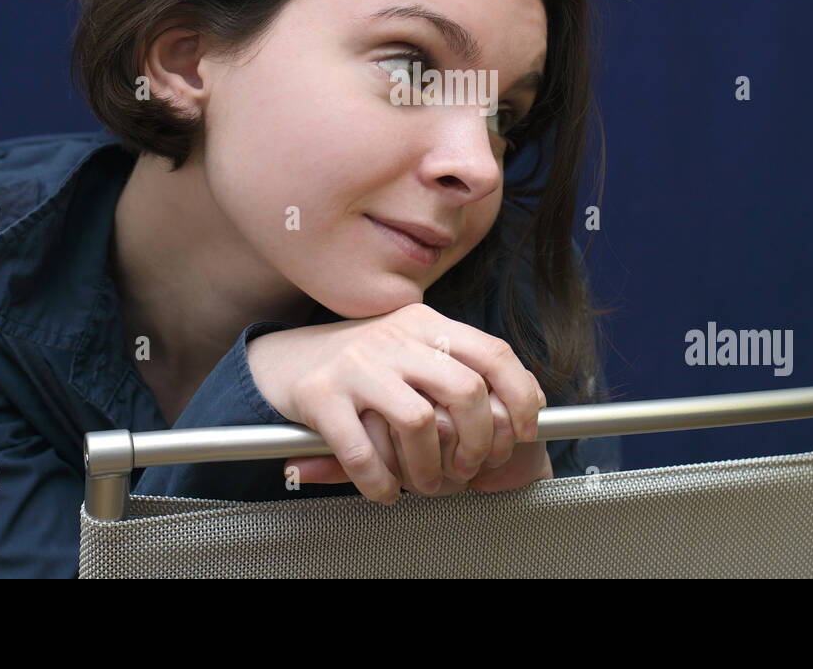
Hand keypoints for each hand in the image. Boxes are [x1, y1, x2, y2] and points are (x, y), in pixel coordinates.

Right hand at [246, 302, 547, 504]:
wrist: (283, 359)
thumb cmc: (363, 367)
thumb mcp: (413, 351)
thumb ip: (460, 370)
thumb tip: (530, 404)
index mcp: (426, 323)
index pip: (494, 354)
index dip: (521, 397)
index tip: (526, 432)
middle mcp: (395, 336)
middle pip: (465, 391)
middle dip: (479, 443)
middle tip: (468, 469)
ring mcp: (357, 363)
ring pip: (418, 422)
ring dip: (429, 469)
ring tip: (424, 484)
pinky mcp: (320, 395)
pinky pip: (360, 450)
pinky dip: (380, 482)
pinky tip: (384, 490)